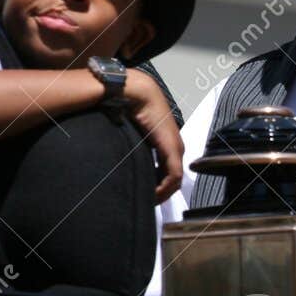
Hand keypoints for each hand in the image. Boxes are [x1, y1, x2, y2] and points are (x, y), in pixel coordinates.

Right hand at [124, 69, 183, 201]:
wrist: (136, 93)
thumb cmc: (131, 108)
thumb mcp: (132, 134)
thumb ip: (132, 148)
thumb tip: (120, 158)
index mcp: (166, 142)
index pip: (167, 171)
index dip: (158, 186)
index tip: (145, 196)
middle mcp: (175, 146)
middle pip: (172, 178)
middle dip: (160, 192)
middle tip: (146, 202)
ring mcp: (176, 147)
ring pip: (175, 180)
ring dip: (162, 193)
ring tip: (148, 201)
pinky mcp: (172, 148)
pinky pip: (173, 176)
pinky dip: (164, 188)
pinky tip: (153, 194)